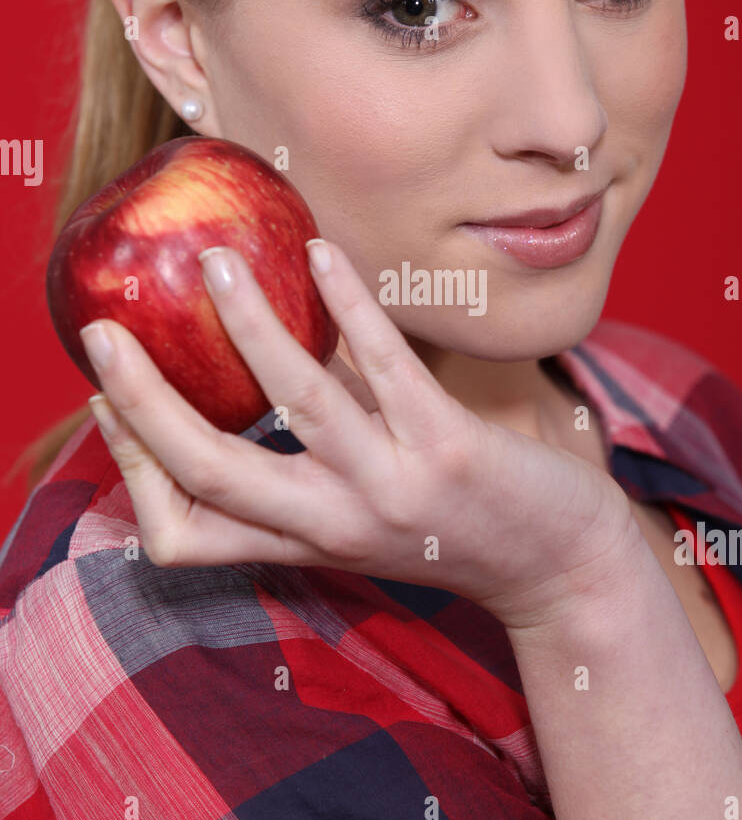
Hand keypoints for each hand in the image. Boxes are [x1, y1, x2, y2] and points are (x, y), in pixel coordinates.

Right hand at [80, 239, 636, 630]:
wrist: (562, 568)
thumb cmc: (452, 527)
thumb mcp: (360, 515)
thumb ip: (304, 461)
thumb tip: (250, 366)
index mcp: (303, 545)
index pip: (181, 536)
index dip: (131, 473)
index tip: (104, 404)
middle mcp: (335, 526)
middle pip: (211, 473)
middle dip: (144, 404)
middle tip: (103, 334)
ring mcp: (394, 489)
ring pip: (296, 403)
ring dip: (247, 326)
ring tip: (212, 261)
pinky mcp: (452, 450)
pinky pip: (388, 365)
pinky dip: (350, 303)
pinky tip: (322, 251)